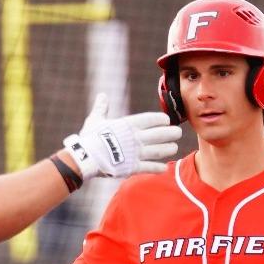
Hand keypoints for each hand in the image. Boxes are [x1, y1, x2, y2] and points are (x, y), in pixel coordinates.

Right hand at [62, 95, 181, 180]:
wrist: (86, 157)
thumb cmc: (90, 137)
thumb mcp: (95, 119)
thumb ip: (101, 108)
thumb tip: (101, 96)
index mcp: (129, 124)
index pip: (152, 119)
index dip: (162, 120)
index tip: (167, 121)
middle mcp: (137, 138)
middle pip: (161, 134)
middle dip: (172, 133)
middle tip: (177, 133)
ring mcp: (136, 153)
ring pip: (160, 150)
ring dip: (169, 148)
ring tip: (174, 147)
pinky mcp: (133, 167)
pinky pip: (150, 167)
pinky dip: (158, 168)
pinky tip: (164, 168)